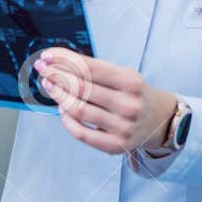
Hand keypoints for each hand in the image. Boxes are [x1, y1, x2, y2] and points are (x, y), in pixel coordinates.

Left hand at [34, 48, 175, 155]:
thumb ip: (95, 71)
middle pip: (82, 88)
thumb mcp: (123, 75)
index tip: (48, 56)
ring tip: (48, 86)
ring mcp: (122, 127)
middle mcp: (128, 104)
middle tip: (42, 69)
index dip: (64, 61)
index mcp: (131, 82)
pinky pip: (82, 133)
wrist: (158, 119)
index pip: (89, 68)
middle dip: (56, 75)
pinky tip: (62, 109)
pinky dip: (67, 120)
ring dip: (58, 96)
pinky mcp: (115, 145)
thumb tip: (58, 64)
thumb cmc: (134, 94)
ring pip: (79, 109)